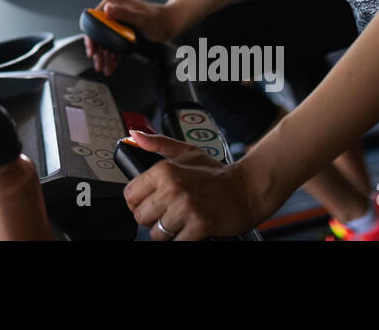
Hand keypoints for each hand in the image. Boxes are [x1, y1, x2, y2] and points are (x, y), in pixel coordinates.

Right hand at [83, 0, 184, 75]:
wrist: (169, 24)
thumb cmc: (158, 20)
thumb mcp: (141, 17)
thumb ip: (124, 13)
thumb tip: (107, 9)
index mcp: (113, 2)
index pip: (94, 20)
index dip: (91, 36)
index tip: (92, 50)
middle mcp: (112, 8)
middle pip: (97, 31)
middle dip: (98, 50)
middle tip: (99, 63)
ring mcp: (116, 19)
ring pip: (104, 39)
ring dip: (104, 55)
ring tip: (105, 67)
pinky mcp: (120, 28)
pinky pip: (112, 42)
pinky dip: (111, 54)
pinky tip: (112, 63)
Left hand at [122, 131, 277, 239]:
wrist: (248, 188)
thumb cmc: (216, 172)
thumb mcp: (186, 152)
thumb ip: (158, 144)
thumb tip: (135, 135)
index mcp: (164, 170)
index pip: (130, 195)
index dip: (138, 202)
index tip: (149, 204)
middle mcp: (172, 188)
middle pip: (141, 217)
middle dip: (152, 219)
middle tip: (167, 214)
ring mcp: (185, 207)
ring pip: (157, 233)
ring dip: (168, 232)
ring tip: (180, 221)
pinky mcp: (199, 225)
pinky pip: (176, 243)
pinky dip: (182, 240)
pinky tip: (190, 229)